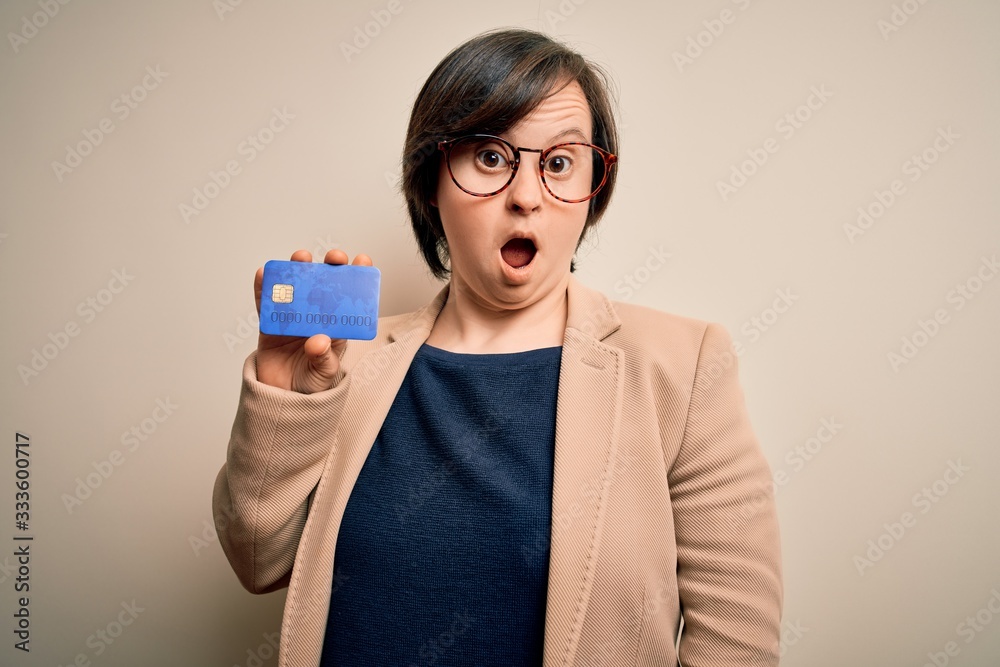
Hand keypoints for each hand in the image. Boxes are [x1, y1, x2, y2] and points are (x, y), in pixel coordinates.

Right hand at [254, 248, 373, 392]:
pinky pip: (267, 304)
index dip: (357, 278)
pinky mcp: (271, 323)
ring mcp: (293, 317)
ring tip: (300, 259)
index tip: (362, 261)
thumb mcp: (324, 373)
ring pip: (296, 287)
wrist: (284, 398)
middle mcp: (316, 316)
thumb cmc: (311, 384)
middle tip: (333, 259)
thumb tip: (319, 341)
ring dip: (298, 269)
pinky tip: (263, 275)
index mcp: (337, 325)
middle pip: (325, 285)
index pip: (350, 298)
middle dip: (330, 267)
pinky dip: (263, 289)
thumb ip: (324, 358)